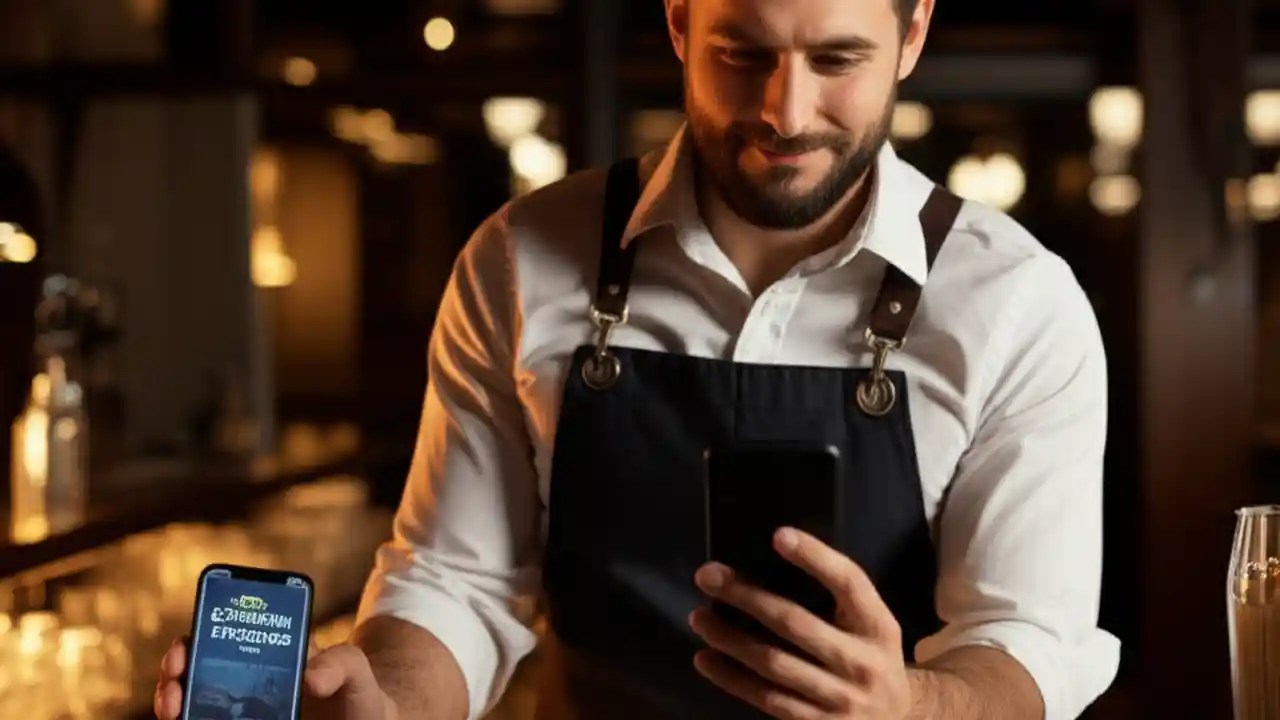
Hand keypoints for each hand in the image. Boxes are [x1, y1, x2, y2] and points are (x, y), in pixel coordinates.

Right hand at [154, 636, 399, 719]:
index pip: (222, 638)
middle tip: (173, 684)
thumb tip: (309, 679)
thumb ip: (344, 664)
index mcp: (271, 657)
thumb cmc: (361, 701)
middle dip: (174, 673)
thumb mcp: (359, 674)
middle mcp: (247, 682)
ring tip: (173, 709)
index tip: (185, 649)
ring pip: (193, 703)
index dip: (196, 639)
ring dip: (172, 701)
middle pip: (195, 672)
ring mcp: (244, 711)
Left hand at [690, 528, 911, 719]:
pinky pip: (767, 699)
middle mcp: (862, 662)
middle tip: (708, 576)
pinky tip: (706, 659)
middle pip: (797, 624)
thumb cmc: (870, 657)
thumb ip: (838, 599)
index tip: (778, 535)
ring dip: (730, 638)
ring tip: (699, 617)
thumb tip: (774, 556)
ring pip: (774, 663)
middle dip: (747, 596)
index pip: (849, 583)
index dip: (816, 557)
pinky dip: (732, 678)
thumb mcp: (871, 626)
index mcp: (878, 626)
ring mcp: (840, 698)